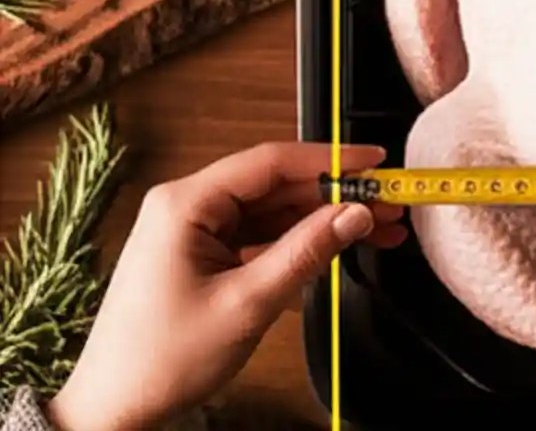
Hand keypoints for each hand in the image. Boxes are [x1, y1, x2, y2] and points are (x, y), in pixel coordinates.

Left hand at [46, 142, 408, 430]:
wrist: (115, 408)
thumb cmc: (164, 358)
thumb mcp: (247, 302)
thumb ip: (306, 251)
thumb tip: (358, 213)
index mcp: (186, 203)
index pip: (270, 162)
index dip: (330, 158)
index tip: (377, 161)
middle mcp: (188, 207)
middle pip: (276, 186)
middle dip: (335, 194)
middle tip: (391, 203)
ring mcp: (194, 232)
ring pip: (273, 212)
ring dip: (323, 220)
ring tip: (379, 229)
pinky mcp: (202, 256)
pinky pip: (260, 237)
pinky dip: (299, 242)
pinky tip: (338, 249)